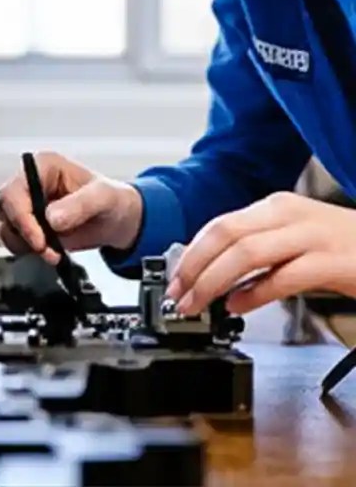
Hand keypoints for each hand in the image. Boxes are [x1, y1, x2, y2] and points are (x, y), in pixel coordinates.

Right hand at [0, 152, 142, 264]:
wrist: (117, 221)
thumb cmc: (112, 200)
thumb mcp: (103, 197)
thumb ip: (80, 205)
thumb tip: (52, 219)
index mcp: (42, 167)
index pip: (15, 190)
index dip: (21, 217)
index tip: (39, 240)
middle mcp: (28, 183)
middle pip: (5, 209)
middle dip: (23, 234)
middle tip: (47, 250)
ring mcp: (26, 205)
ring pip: (5, 226)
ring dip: (24, 245)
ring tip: (52, 252)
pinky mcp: (27, 224)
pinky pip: (13, 239)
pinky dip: (26, 250)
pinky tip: (48, 252)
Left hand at [168, 192, 355, 315]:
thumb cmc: (345, 249)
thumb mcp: (293, 240)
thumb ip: (257, 252)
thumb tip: (213, 275)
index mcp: (275, 207)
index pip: (219, 225)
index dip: (190, 254)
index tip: (174, 280)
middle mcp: (290, 215)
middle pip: (224, 235)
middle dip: (193, 268)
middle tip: (178, 296)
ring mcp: (312, 236)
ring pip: (246, 253)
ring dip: (213, 282)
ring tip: (199, 304)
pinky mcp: (333, 262)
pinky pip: (282, 276)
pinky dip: (254, 294)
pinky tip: (239, 306)